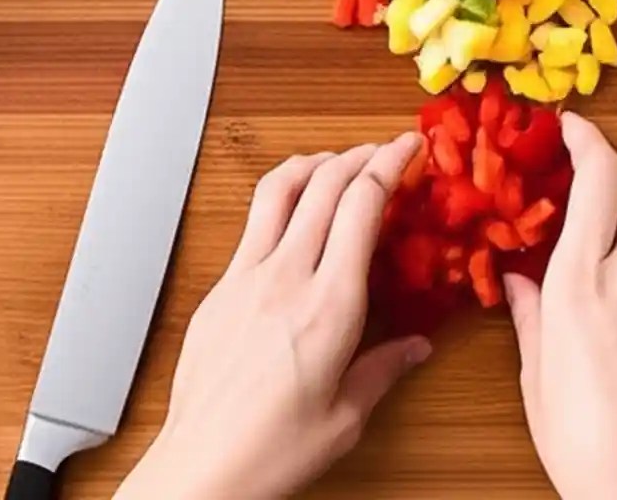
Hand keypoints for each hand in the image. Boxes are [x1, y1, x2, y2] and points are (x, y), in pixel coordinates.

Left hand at [115, 134, 431, 499]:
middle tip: (385, 149)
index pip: (362, 205)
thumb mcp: (347, 416)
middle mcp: (286, 278)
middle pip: (325, 182)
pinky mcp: (218, 290)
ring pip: (279, 189)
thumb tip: (414, 348)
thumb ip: (384, 369)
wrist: (201, 468)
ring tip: (336, 163)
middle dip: (361, 153)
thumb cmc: (271, 450)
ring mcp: (245, 278)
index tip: (409, 149)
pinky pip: (253, 225)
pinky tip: (295, 217)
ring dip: (314, 163)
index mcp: (330, 306)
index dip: (389, 164)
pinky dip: (281, 200)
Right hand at [505, 113, 616, 499]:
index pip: (600, 176)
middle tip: (583, 181)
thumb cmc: (577, 434)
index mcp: (582, 278)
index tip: (570, 127)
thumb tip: (520, 281)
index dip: (588, 137)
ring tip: (596, 290)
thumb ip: (529, 311)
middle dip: (612, 169)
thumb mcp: (535, 369)